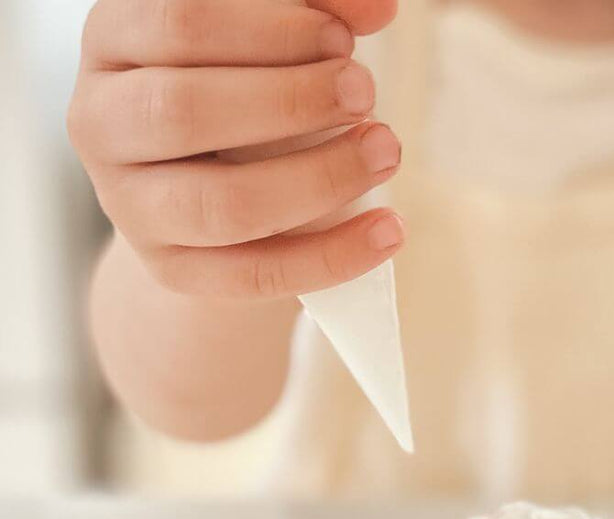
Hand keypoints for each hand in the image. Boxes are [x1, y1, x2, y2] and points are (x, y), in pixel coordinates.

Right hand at [68, 0, 401, 298]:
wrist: (211, 198)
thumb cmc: (242, 98)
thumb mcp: (266, 45)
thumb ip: (312, 14)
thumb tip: (377, 6)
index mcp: (115, 40)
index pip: (180, 21)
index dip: (272, 28)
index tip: (343, 39)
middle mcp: (103, 124)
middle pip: (186, 110)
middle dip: (292, 100)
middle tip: (364, 92)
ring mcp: (131, 207)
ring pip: (223, 204)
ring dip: (318, 179)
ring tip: (385, 150)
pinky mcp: (174, 271)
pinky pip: (256, 276)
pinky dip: (332, 257)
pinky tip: (390, 230)